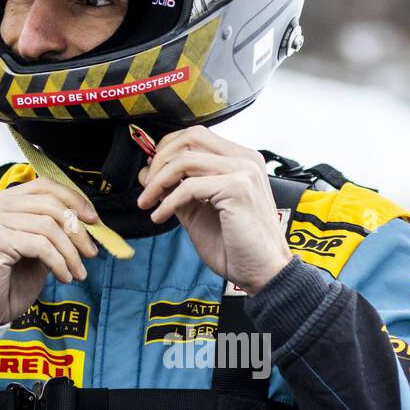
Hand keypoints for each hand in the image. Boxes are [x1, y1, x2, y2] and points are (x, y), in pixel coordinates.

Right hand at [0, 177, 99, 325]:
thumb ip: (48, 228)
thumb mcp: (32, 247)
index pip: (42, 186)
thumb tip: (84, 219)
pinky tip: (63, 276)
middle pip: (49, 204)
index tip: (92, 220)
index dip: (72, 199)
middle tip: (90, 252)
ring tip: (77, 271)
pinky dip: (59, 262)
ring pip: (48, 226)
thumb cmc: (4, 282)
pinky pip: (40, 245)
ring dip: (70, 252)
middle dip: (77, 230)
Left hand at [136, 125, 291, 294]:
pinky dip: (168, 202)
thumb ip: (176, 189)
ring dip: (158, 181)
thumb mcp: (197, 210)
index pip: (196, 136)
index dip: (167, 149)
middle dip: (160, 159)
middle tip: (146, 185)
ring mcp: (244, 171)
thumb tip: (147, 173)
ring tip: (148, 202)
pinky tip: (160, 216)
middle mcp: (245, 160)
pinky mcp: (238, 188)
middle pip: (191, 137)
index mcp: (240, 160)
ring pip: (186, 160)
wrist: (263, 273)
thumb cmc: (236, 245)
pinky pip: (189, 187)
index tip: (150, 172)